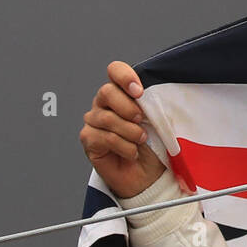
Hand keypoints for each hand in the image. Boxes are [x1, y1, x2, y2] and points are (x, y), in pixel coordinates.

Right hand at [80, 61, 166, 199]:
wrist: (147, 175)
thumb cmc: (152, 145)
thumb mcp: (157, 120)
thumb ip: (150, 104)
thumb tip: (147, 96)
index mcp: (121, 92)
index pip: (114, 71)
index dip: (125, 77)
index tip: (139, 91)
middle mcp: (104, 104)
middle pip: (106, 92)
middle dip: (128, 107)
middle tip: (142, 120)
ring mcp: (93, 121)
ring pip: (106, 118)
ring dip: (130, 131)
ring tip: (141, 140)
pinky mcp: (89, 139)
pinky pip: (104, 138)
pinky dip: (123, 146)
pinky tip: (131, 152)